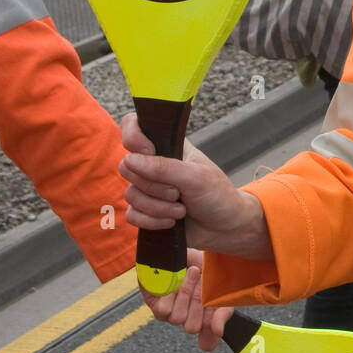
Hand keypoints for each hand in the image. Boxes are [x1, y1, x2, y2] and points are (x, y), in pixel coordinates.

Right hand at [119, 111, 271, 260]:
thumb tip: (130, 160)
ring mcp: (148, 188)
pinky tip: (171, 223)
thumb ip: (163, 167)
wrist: (225, 227)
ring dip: (157, 207)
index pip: (133, 125)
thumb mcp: (195, 177)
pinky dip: (151, 221)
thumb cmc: (217, 195)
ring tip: (181, 210)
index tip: (148, 151)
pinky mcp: (146, 211)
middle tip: (178, 192)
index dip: (133, 136)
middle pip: (127, 167)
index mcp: (167, 145)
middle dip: (153, 186)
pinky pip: (132, 215)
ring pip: (130, 195)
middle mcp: (153, 164)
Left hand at [140, 247, 233, 351]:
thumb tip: (218, 332)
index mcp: (203, 319)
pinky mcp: (152, 298)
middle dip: (199, 303)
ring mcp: (168, 309)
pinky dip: (170, 293)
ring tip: (190, 274)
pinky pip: (160, 309)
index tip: (213, 303)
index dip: (211, 324)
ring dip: (186, 294)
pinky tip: (177, 277)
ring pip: (175, 318)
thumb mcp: (222, 292)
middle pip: (191, 327)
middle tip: (202, 283)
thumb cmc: (209, 269)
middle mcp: (184, 317)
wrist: (193, 244)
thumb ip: (222, 314)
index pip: (207, 342)